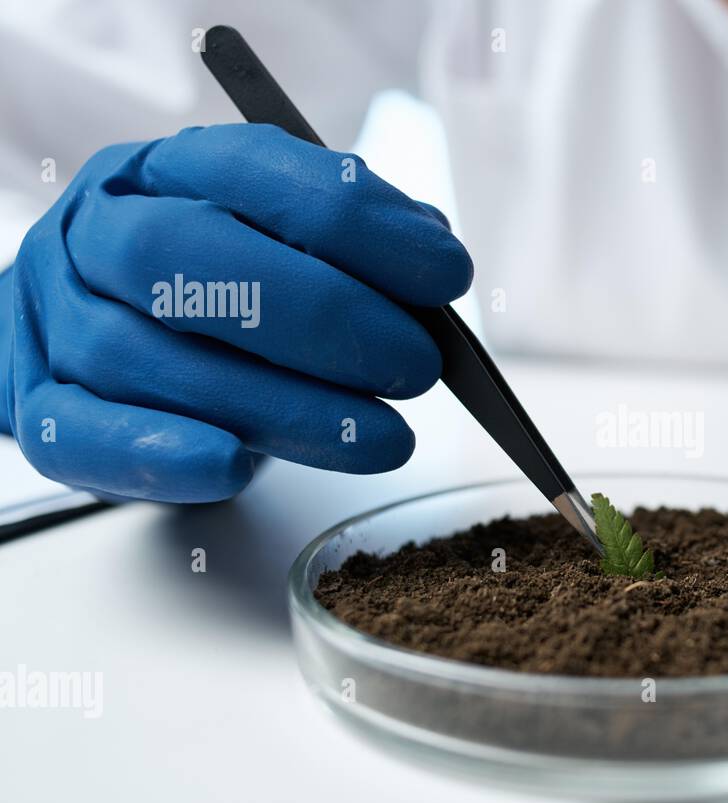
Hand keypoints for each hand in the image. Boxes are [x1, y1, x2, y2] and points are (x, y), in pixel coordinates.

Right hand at [2, 124, 471, 501]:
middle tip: (416, 367)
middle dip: (322, 316)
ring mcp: (58, 317)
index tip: (447, 273)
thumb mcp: (281, 243)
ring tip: (383, 438)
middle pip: (188, 259)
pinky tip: (237, 467)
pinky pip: (83, 432)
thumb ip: (350, 245)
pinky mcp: (42, 407)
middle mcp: (98, 233)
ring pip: (150, 357)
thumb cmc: (216, 289)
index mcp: (163, 171)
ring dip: (281, 406)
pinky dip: (162, 453)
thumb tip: (433, 257)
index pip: (253, 171)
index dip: (356, 222)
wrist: (103, 338)